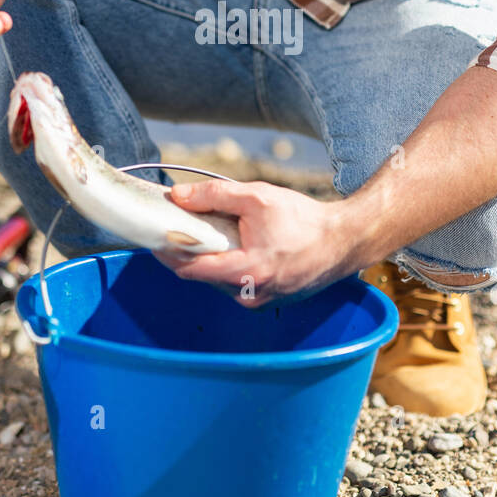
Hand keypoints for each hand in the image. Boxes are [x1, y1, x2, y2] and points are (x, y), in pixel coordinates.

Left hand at [152, 179, 354, 307]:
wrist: (343, 241)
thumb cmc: (304, 220)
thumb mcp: (257, 197)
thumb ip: (214, 196)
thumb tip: (178, 197)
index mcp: (247, 272)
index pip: (190, 268)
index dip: (168, 251)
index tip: (153, 234)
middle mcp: (250, 294)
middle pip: (200, 275)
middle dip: (183, 252)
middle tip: (170, 228)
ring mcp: (259, 300)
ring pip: (216, 280)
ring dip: (204, 259)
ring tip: (197, 233)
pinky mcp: (267, 299)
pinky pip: (234, 283)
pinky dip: (224, 265)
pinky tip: (225, 246)